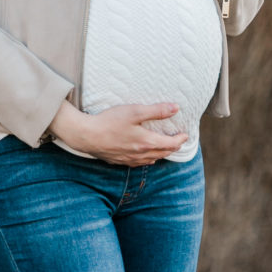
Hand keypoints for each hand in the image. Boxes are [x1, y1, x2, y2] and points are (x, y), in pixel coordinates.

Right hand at [49, 100, 188, 166]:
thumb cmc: (109, 122)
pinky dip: (148, 158)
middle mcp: (141, 154)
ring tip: (164, 147)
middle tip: (178, 140)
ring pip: (152, 159)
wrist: (87, 136)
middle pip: (163, 153)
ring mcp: (130, 160)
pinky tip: (145, 154)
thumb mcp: (134, 111)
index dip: (180, 139)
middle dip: (173, 147)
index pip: (171, 144)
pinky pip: (139, 162)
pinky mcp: (120, 161)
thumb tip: (175, 108)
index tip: (185, 134)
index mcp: (147, 142)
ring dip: (161, 153)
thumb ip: (156, 111)